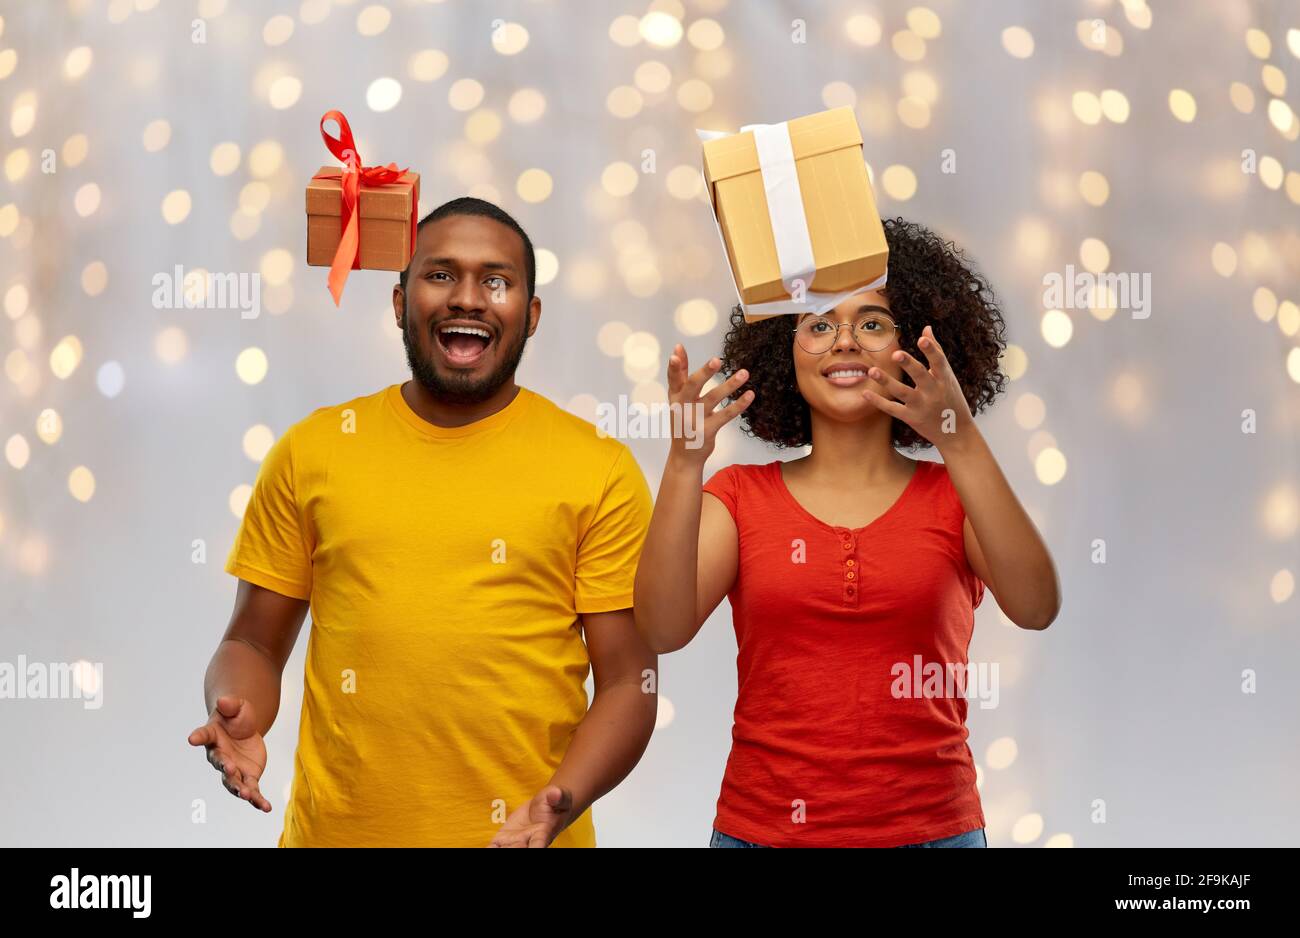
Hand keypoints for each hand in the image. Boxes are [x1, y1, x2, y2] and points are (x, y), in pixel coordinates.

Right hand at [187, 696, 271, 812]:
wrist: (245, 728)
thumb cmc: (236, 716)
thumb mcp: (237, 706)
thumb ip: (230, 705)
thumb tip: (223, 700)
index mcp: (212, 737)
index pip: (203, 736)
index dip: (198, 737)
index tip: (192, 738)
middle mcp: (220, 757)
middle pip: (221, 765)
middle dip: (226, 769)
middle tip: (231, 770)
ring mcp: (234, 770)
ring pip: (235, 783)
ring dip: (241, 790)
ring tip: (248, 796)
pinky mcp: (248, 777)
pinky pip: (252, 791)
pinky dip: (258, 800)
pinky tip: (266, 808)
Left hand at [487, 785, 573, 847]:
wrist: (546, 808)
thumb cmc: (556, 803)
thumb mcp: (560, 797)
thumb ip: (557, 797)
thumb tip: (555, 793)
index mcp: (544, 833)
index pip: (538, 843)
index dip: (535, 848)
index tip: (533, 849)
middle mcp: (528, 841)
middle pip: (519, 850)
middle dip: (514, 849)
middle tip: (511, 845)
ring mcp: (515, 842)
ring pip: (506, 850)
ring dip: (501, 850)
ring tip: (495, 847)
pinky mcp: (504, 838)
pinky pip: (494, 847)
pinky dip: (490, 849)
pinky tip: (486, 848)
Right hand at [665, 344, 753, 464]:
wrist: (684, 456)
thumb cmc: (683, 423)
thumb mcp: (678, 399)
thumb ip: (680, 375)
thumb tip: (678, 348)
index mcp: (675, 397)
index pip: (673, 379)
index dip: (674, 367)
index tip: (677, 352)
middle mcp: (683, 407)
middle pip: (692, 386)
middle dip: (705, 373)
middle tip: (717, 360)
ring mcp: (694, 419)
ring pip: (713, 398)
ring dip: (730, 385)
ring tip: (745, 373)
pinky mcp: (707, 430)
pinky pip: (725, 415)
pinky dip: (738, 405)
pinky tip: (750, 395)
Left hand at [862, 325, 974, 449]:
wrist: (956, 432)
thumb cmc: (951, 398)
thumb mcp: (948, 376)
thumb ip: (936, 351)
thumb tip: (927, 328)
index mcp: (944, 379)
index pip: (938, 361)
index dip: (931, 350)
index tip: (922, 338)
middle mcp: (933, 391)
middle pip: (920, 376)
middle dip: (909, 365)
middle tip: (896, 354)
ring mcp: (921, 405)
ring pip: (902, 392)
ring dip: (886, 381)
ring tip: (872, 371)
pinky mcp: (911, 418)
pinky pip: (892, 409)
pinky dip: (878, 402)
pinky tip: (865, 392)